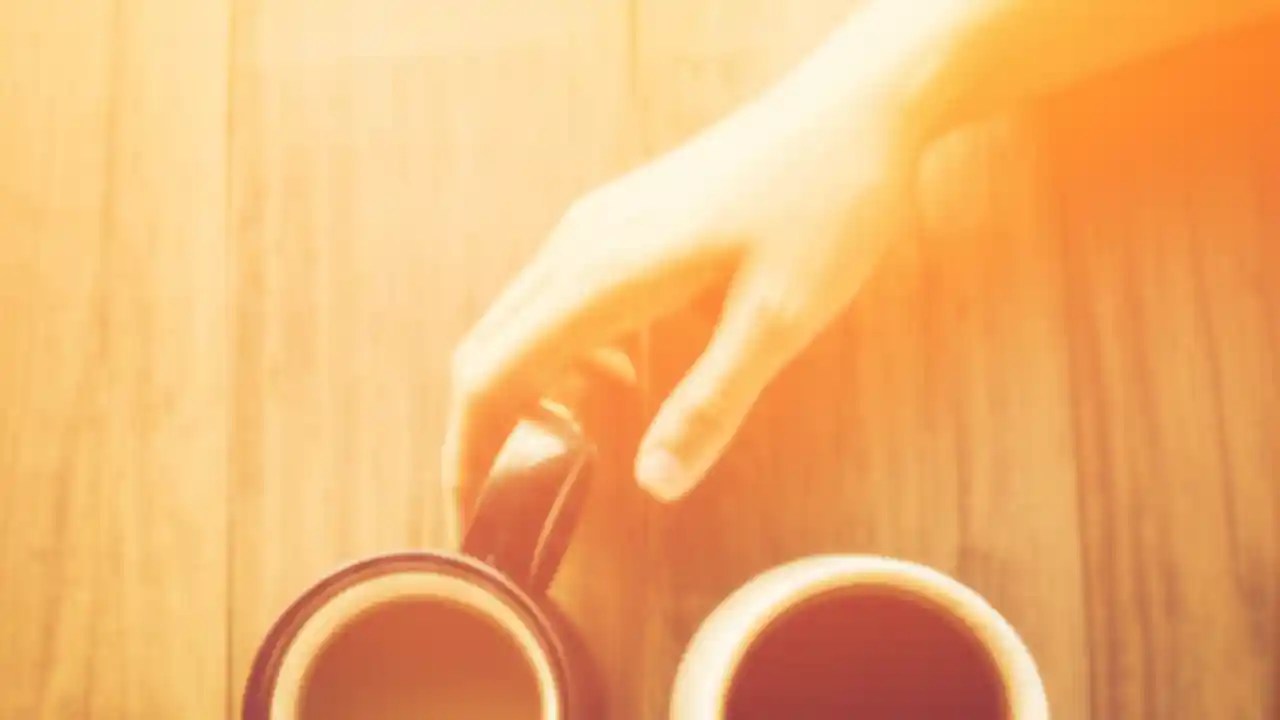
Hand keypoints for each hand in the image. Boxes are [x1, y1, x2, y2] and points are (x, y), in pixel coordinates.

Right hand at [444, 84, 917, 529]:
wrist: (852, 108)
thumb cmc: (825, 205)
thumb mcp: (779, 318)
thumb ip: (710, 404)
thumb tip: (654, 486)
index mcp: (603, 272)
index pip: (493, 374)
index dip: (469, 455)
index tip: (469, 519)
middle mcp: (579, 243)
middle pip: (487, 348)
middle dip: (482, 432)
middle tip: (501, 505)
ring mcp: (595, 224)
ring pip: (519, 321)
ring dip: (526, 391)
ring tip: (566, 452)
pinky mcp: (620, 219)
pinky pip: (558, 296)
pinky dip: (562, 353)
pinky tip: (618, 378)